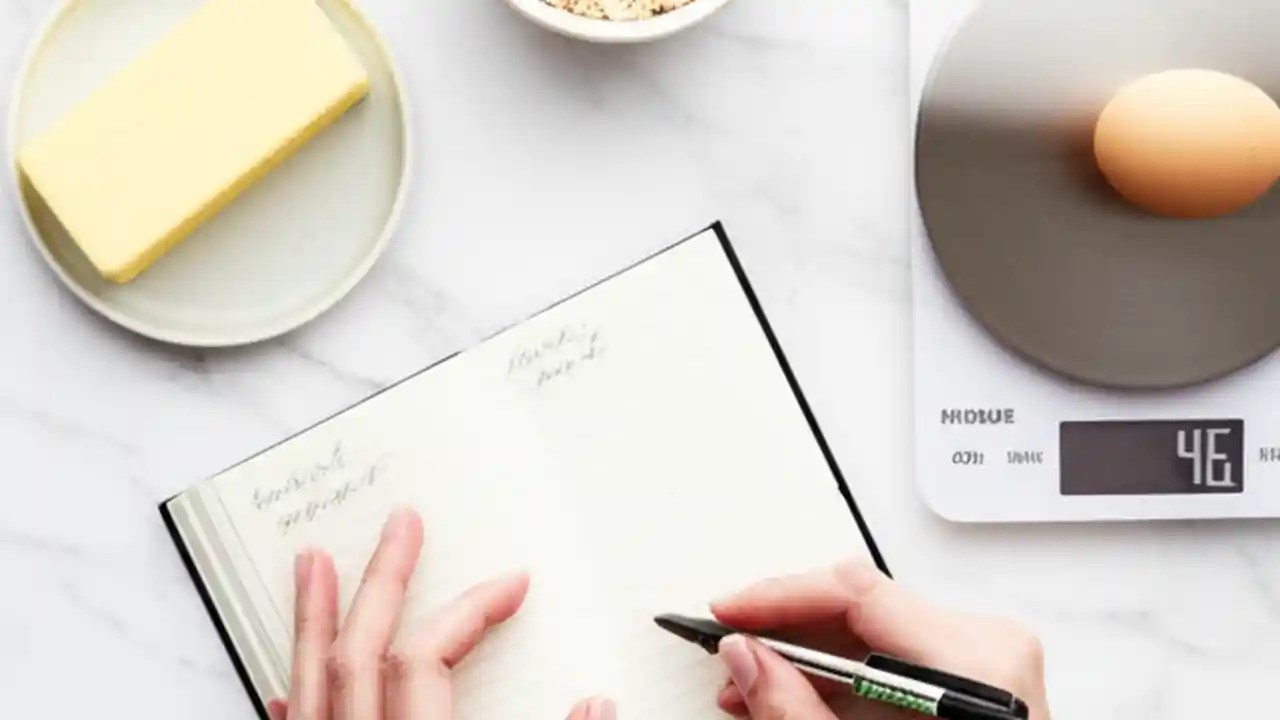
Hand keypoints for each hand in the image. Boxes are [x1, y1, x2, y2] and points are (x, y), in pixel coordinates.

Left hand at [267, 508, 615, 719]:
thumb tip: (599, 702)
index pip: (428, 657)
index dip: (470, 610)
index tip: (511, 585)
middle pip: (359, 653)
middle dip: (383, 581)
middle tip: (400, 526)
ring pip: (310, 680)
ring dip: (313, 618)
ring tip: (311, 563)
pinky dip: (294, 694)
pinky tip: (286, 678)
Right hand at [710, 559, 1050, 719]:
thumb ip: (799, 715)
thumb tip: (747, 658)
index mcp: (977, 666)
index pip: (858, 593)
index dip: (780, 598)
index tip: (730, 613)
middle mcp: (992, 647)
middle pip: (861, 603)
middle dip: (784, 630)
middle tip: (731, 655)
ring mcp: (989, 659)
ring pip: (871, 624)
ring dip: (806, 650)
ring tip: (753, 683)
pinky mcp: (977, 675)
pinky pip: (894, 647)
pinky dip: (841, 668)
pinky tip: (801, 688)